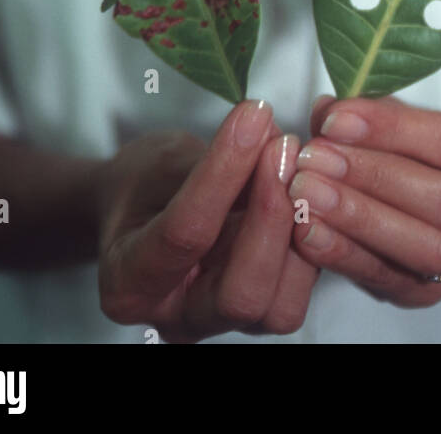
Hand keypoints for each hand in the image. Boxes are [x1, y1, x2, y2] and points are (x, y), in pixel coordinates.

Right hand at [97, 101, 318, 341]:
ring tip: (296, 159)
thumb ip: (209, 160)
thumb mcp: (160, 161)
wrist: (145, 209)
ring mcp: (221, 324)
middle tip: (285, 146)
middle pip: (240, 293)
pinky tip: (306, 184)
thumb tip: (266, 132)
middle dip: (272, 215)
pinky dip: (311, 235)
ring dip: (298, 227)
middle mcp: (176, 319)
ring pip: (280, 305)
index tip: (253, 116)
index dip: (225, 171)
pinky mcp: (260, 312)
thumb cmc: (144, 184)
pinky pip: (298, 290)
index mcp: (128, 283)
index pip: (185, 234)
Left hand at [288, 95, 440, 307]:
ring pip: (428, 251)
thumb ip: (375, 111)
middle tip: (316, 158)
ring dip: (359, 220)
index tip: (336, 119)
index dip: (392, 130)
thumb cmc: (424, 144)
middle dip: (376, 178)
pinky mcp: (435, 294)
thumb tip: (328, 112)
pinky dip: (346, 256)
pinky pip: (393, 282)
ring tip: (307, 193)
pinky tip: (308, 232)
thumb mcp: (413, 116)